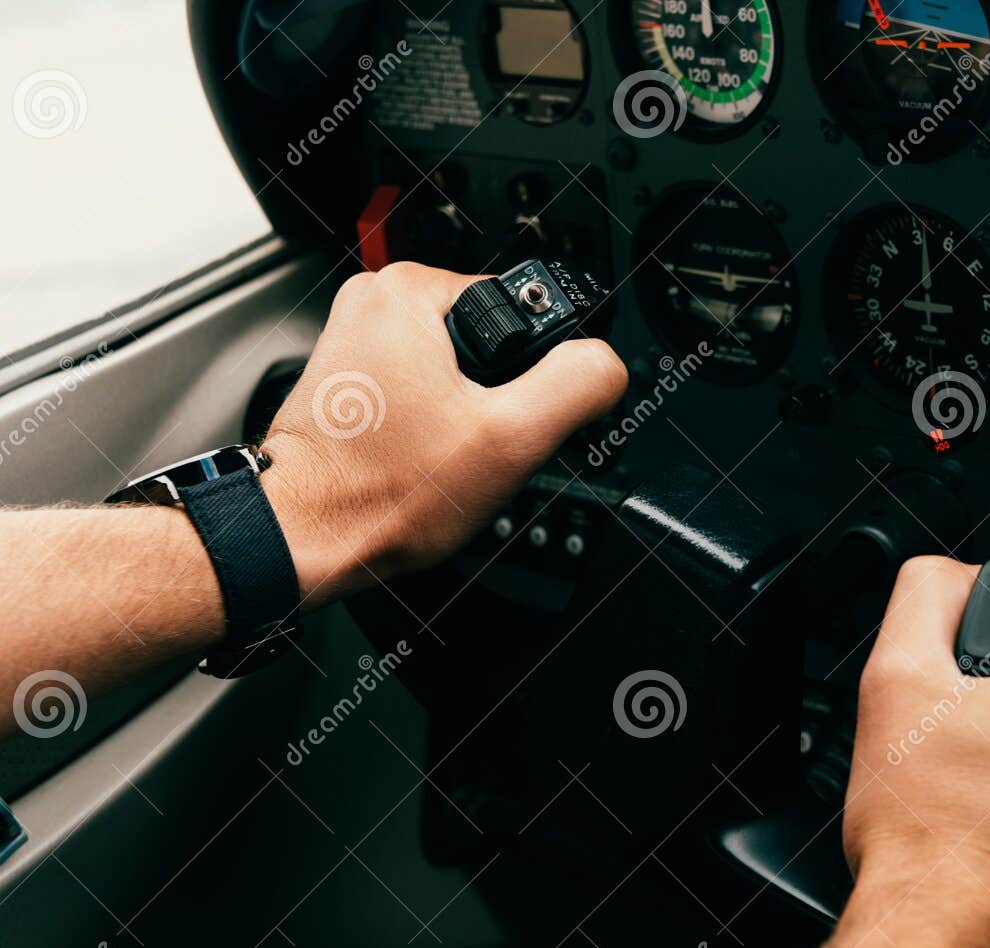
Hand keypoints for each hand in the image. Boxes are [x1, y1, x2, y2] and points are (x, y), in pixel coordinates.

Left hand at [258, 262, 626, 603]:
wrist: (305, 537)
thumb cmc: (381, 492)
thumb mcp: (511, 438)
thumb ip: (577, 385)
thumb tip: (606, 364)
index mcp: (411, 290)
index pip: (522, 312)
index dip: (537, 375)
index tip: (509, 419)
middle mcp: (374, 301)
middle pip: (489, 340)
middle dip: (498, 397)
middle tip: (474, 445)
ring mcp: (355, 338)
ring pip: (455, 368)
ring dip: (466, 413)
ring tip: (441, 455)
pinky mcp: (348, 376)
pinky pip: (420, 387)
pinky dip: (431, 422)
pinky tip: (420, 458)